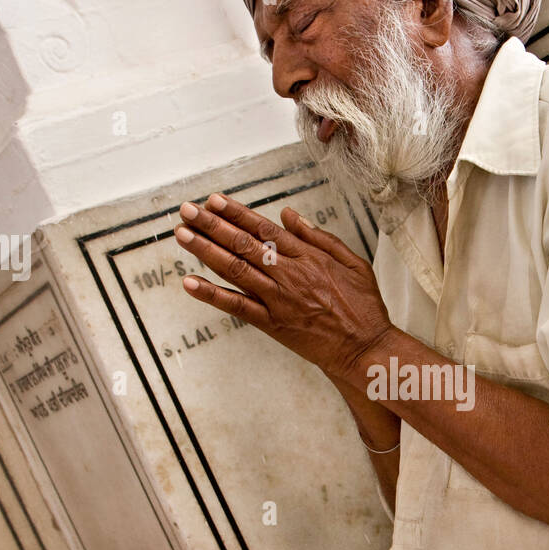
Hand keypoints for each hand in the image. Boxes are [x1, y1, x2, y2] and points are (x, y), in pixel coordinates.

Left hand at [173, 194, 393, 381]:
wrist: (366, 349)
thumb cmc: (364, 306)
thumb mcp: (353, 262)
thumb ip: (319, 237)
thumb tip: (289, 215)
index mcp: (309, 257)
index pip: (264, 229)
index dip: (236, 213)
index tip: (213, 200)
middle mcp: (290, 274)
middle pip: (243, 243)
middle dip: (212, 224)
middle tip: (187, 210)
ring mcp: (279, 300)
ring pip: (236, 269)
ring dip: (205, 250)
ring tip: (182, 235)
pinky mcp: (273, 325)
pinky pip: (237, 307)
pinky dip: (212, 295)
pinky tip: (190, 283)